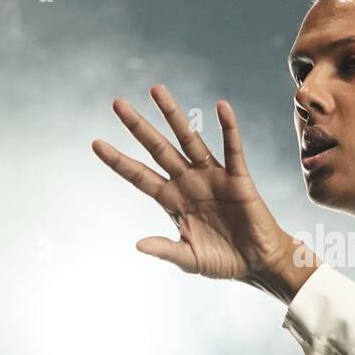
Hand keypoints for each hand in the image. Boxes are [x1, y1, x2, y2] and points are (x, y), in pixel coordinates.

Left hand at [91, 85, 318, 301]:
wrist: (258, 264)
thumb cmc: (223, 261)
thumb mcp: (190, 259)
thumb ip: (166, 250)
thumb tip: (138, 245)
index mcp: (172, 201)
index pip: (139, 176)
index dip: (119, 160)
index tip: (96, 143)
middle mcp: (188, 182)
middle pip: (158, 148)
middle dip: (138, 127)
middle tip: (117, 103)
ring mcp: (212, 177)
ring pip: (190, 139)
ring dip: (173, 115)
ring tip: (156, 91)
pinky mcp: (238, 178)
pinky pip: (233, 149)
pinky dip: (228, 128)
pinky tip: (221, 107)